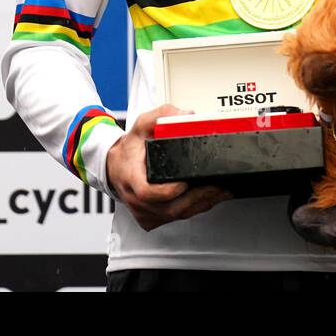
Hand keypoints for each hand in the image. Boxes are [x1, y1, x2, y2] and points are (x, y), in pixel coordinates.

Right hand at [104, 104, 232, 230]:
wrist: (115, 167)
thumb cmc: (130, 149)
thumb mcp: (142, 125)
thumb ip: (163, 116)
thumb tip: (188, 116)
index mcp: (131, 178)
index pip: (147, 193)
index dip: (168, 191)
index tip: (185, 182)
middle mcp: (136, 199)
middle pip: (170, 208)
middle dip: (197, 198)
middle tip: (217, 185)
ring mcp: (144, 213)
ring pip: (177, 215)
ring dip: (202, 204)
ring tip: (220, 191)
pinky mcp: (152, 219)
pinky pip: (176, 218)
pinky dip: (195, 208)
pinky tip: (208, 198)